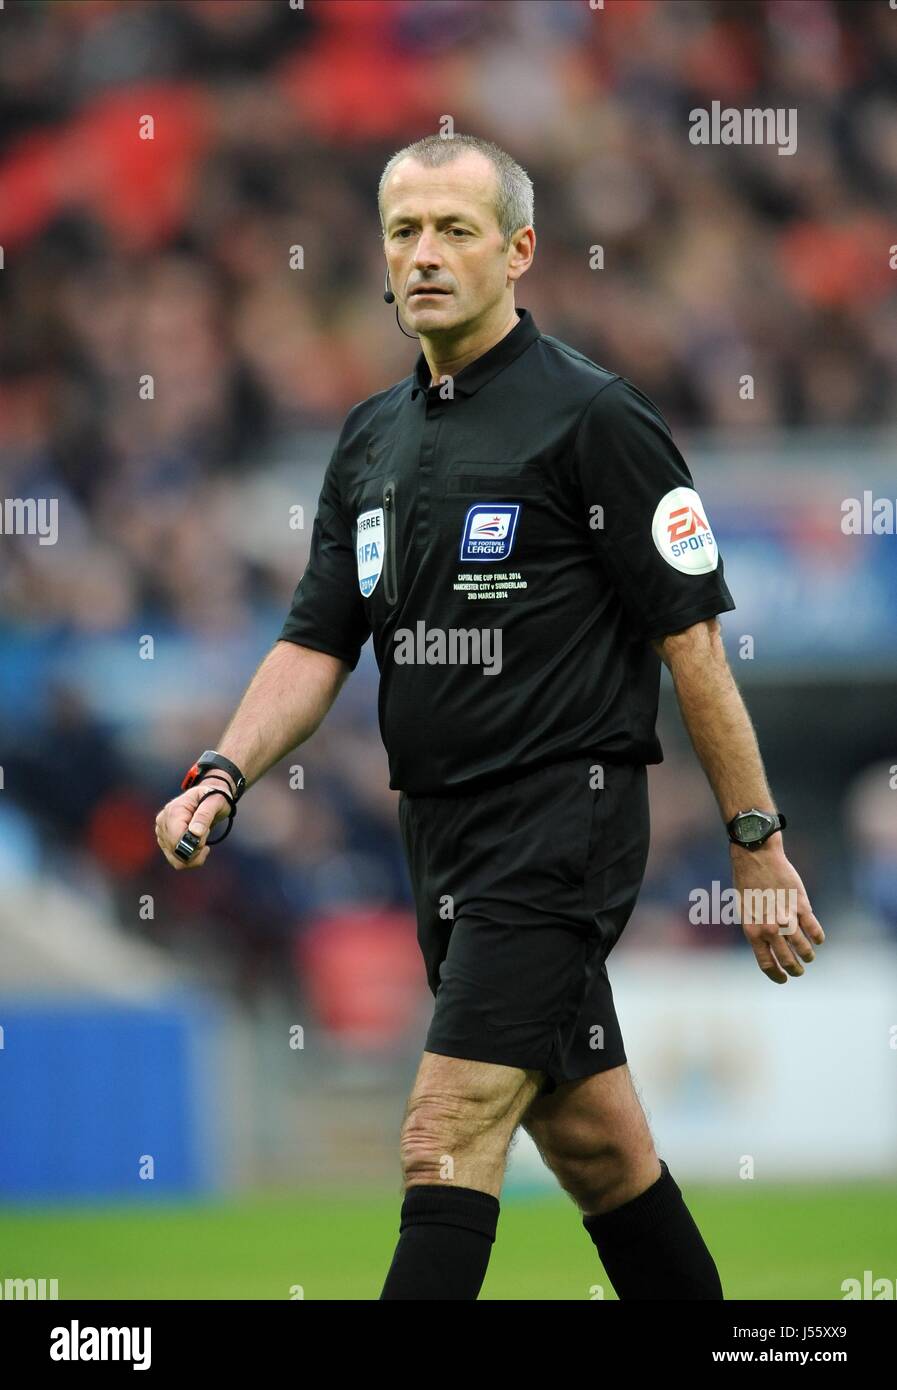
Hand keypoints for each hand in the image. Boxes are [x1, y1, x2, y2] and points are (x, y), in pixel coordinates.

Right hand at [155, 780, 232, 870]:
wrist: (209, 797)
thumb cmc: (214, 797)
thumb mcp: (214, 802)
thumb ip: (204, 816)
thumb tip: (195, 833)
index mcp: (174, 810)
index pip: (176, 838)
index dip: (194, 844)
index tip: (205, 834)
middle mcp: (163, 821)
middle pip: (176, 851)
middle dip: (196, 849)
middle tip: (206, 834)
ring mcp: (162, 832)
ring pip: (176, 859)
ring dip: (195, 856)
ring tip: (203, 840)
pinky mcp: (165, 841)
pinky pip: (176, 860)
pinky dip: (191, 859)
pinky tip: (200, 847)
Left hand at [730, 837, 824, 983]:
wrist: (756, 857)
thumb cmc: (745, 882)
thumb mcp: (743, 910)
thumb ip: (755, 929)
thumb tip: (767, 947)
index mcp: (752, 931)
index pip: (767, 964)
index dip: (777, 975)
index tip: (784, 979)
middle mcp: (770, 929)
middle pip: (788, 960)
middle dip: (795, 969)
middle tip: (799, 971)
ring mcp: (787, 918)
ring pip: (804, 948)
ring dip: (808, 955)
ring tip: (810, 956)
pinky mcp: (800, 906)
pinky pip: (814, 929)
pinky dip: (818, 937)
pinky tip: (818, 939)